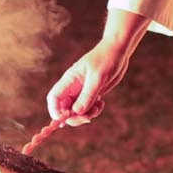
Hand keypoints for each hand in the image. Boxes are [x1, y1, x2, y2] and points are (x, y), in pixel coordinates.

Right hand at [45, 10, 149, 125]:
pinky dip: (93, 111)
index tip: (64, 120)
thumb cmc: (106, 59)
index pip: (54, 97)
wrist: (118, 51)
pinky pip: (88, 109)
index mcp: (69, 80)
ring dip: (86, 115)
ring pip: (77, 111)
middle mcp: (73, 87)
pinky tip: (102, 104)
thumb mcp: (97, 78)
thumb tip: (76, 112)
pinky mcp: (92, 94)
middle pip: (64, 108)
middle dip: (74, 117)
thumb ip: (87, 95)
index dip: (54, 110)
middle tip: (88, 118)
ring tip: (98, 107)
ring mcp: (82, 91)